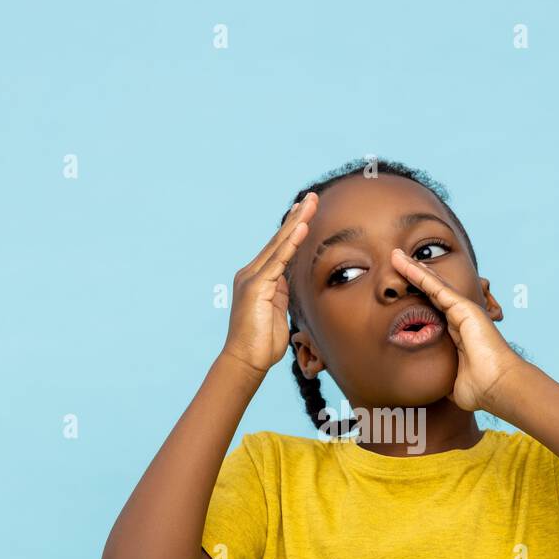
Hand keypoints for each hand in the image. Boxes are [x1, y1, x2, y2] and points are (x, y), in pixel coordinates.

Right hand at [221, 192, 317, 377]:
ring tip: (309, 205)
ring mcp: (251, 279)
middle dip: (296, 218)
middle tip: (311, 198)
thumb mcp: (276, 311)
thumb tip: (287, 281)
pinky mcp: (255, 287)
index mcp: (258, 279)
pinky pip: (277, 261)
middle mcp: (251, 274)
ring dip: (296, 223)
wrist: (246, 361)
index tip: (305, 211)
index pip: (278, 248)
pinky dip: (290, 244)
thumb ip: (281, 293)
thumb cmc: (262, 342)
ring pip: (278, 245)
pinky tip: (301, 228)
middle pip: (278, 240)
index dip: (293, 229)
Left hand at [389, 247, 521, 412]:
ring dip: (413, 269)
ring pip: (433, 284)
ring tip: (395, 256)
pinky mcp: (463, 307)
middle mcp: (461, 318)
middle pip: (433, 291)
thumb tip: (435, 388)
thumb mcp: (453, 384)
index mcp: (457, 334)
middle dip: (415, 276)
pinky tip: (404, 264)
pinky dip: (418, 274)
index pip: (433, 310)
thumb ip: (443, 379)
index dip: (418, 297)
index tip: (402, 290)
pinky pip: (435, 286)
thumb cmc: (479, 389)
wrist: (496, 386)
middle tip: (396, 261)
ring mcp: (463, 311)